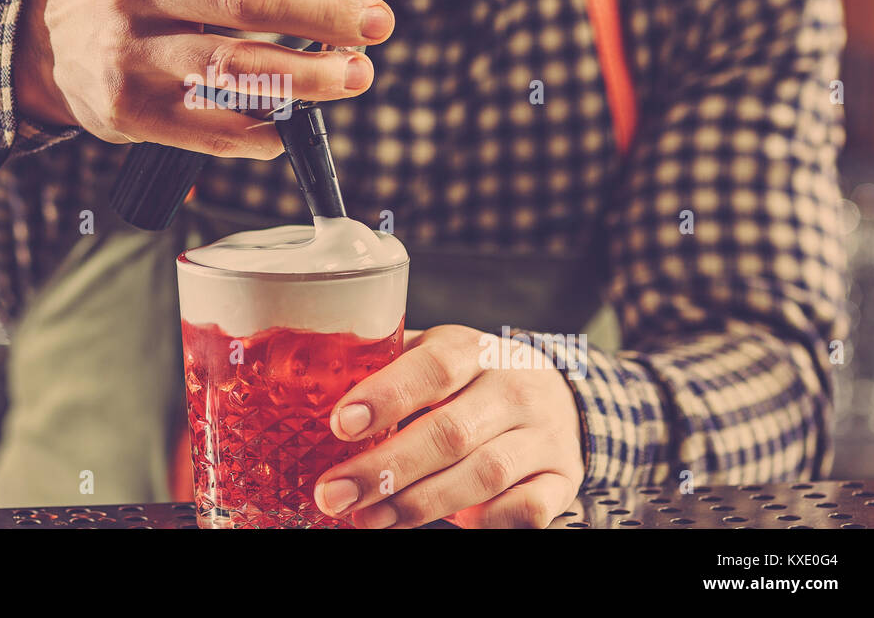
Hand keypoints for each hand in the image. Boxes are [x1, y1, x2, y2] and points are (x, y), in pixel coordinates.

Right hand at [12, 0, 393, 156]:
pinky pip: (211, 127)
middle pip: (248, 2)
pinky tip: (294, 125)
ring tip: (354, 75)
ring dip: (307, 77)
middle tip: (378, 25)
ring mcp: (129, 52)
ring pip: (234, 69)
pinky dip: (263, 129)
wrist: (45, 38)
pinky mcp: (128, 110)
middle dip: (325, 16)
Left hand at [313, 325, 585, 528]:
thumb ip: (390, 369)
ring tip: (367, 518)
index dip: (386, 396)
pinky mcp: (562, 479)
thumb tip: (311, 390)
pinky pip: (525, 510)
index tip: (339, 425)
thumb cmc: (473, 379)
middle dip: (386, 468)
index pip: (433, 367)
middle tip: (334, 494)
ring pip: (483, 475)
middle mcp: (513, 388)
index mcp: (474, 350)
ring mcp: (542, 436)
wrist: (561, 398)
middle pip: (450, 432)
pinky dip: (484, 521)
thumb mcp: (438, 355)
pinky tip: (448, 524)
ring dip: (419, 502)